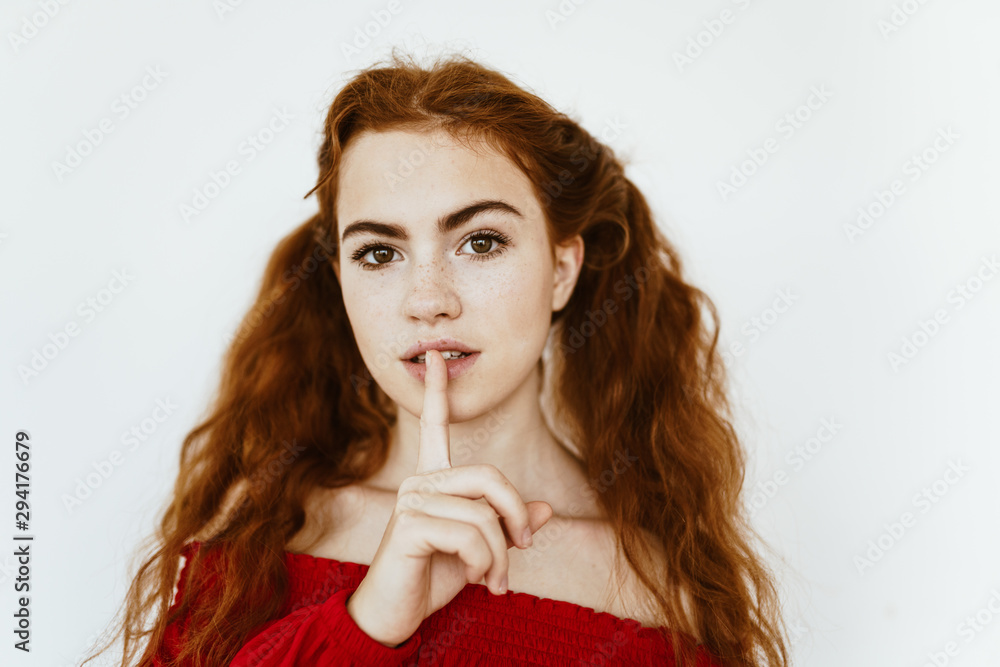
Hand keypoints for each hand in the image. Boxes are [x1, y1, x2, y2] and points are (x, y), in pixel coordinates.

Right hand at [346, 350, 552, 646]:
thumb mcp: (481, 551)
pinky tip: (475, 578)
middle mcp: (419, 482)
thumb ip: (508, 527)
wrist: (394, 616)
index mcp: (433, 481)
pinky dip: (485, 562)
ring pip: (485, 514)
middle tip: (521, 552)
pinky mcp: (409, 524)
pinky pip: (471, 534)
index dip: (437, 391)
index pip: (434, 426)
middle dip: (516, 516)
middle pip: (490, 477)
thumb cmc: (432, 578)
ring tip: (492, 580)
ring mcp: (411, 500)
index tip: (434, 357)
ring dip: (500, 555)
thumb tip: (544, 510)